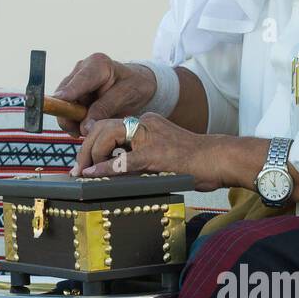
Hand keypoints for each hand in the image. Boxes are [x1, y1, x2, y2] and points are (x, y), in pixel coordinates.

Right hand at [52, 54, 156, 139]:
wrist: (138, 84)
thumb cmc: (135, 86)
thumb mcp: (126, 96)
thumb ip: (104, 109)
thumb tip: (84, 127)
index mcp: (97, 64)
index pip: (78, 82)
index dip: (67, 94)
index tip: (60, 106)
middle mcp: (81, 69)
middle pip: (64, 95)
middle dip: (70, 116)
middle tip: (83, 132)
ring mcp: (75, 80)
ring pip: (63, 105)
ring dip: (72, 121)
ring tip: (88, 130)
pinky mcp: (73, 92)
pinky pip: (67, 110)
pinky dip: (75, 121)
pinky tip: (86, 126)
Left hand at [72, 113, 229, 191]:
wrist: (221, 159)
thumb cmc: (197, 161)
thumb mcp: (164, 152)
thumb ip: (142, 155)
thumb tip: (118, 170)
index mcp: (146, 123)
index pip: (110, 125)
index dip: (92, 142)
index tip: (85, 160)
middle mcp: (145, 124)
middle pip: (103, 127)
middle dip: (85, 147)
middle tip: (77, 168)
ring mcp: (150, 138)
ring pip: (108, 136)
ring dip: (91, 154)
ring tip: (84, 171)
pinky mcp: (156, 155)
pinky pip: (124, 160)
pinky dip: (105, 168)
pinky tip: (93, 175)